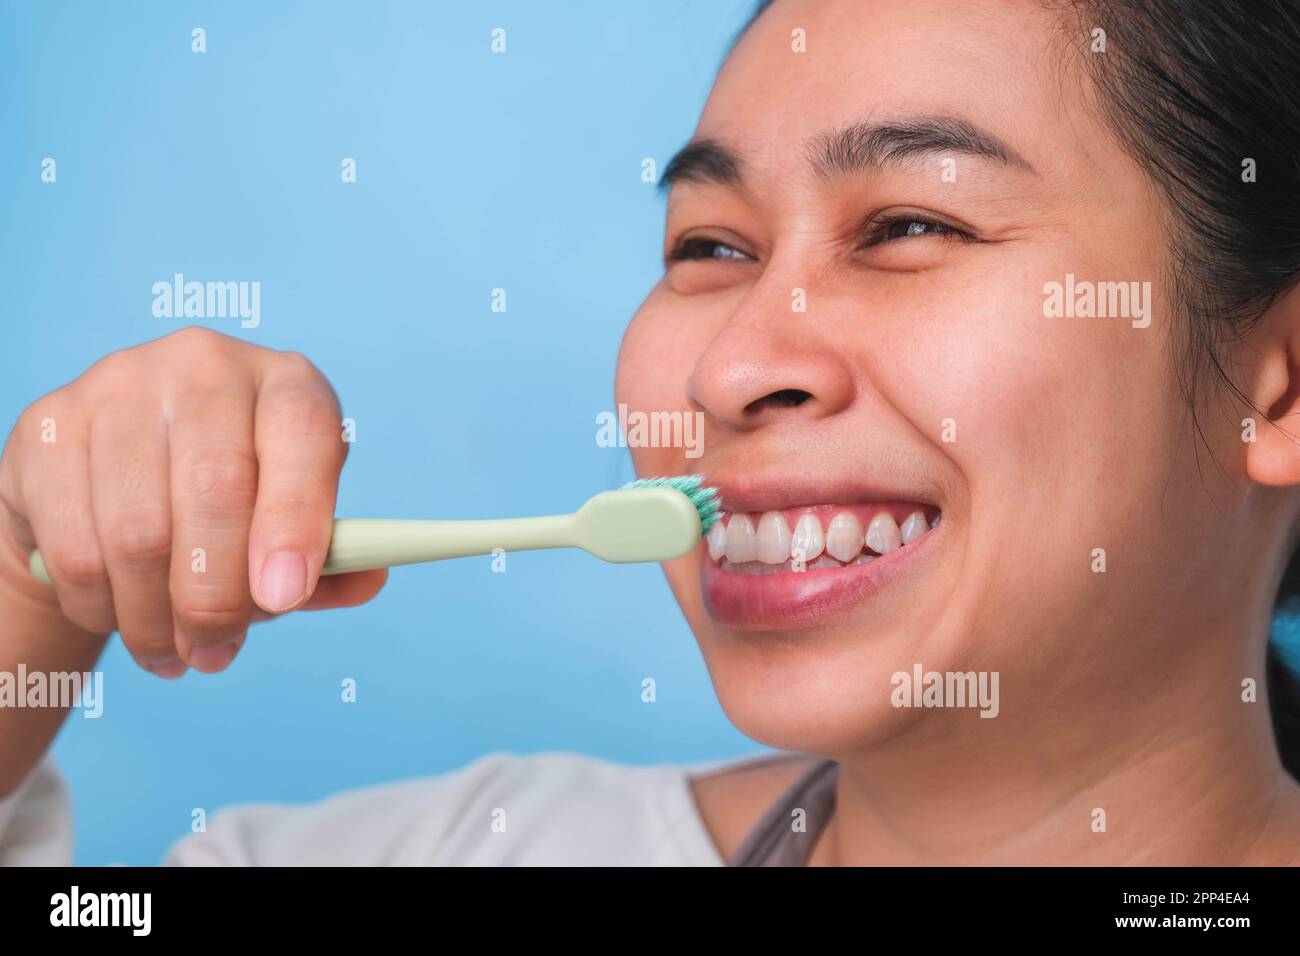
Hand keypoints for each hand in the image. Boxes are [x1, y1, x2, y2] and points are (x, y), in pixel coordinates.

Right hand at [0, 327, 386, 675]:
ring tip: (173, 651)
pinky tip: (119, 617)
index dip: (297, 519)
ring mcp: (119, 385)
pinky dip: (101, 604)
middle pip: (215, 489)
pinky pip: (73, 544)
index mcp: (285, 382)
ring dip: (155, 616)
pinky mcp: (49, 425)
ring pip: (138, 531)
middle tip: (216, 651)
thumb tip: (369, 579)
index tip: (285, 596)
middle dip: (217, 596)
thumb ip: (329, 561)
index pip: (303, 434)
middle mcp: (205, 365)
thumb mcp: (286, 526)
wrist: (105, 484)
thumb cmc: (223, 509)